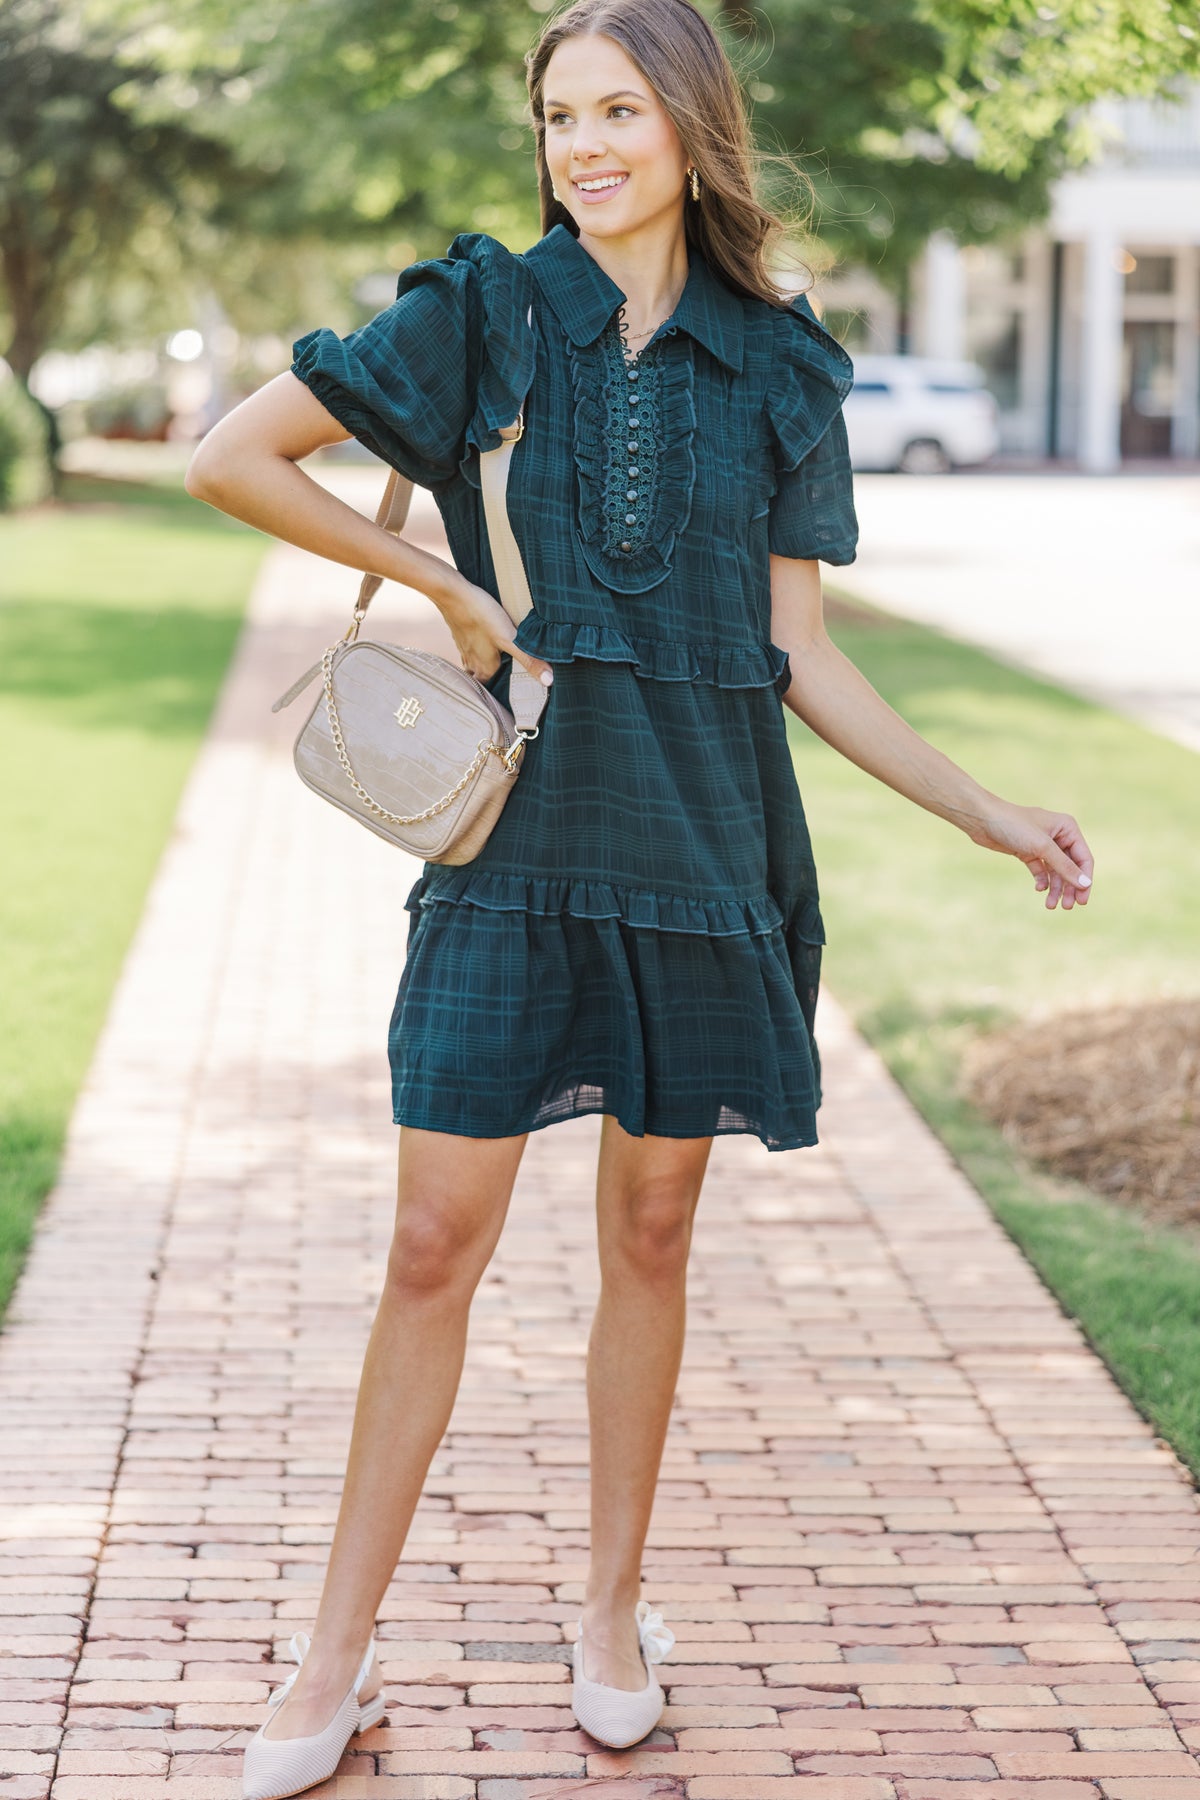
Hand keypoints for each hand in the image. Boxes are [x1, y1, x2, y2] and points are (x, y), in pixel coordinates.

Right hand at [436, 570, 553, 688]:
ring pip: (472, 664)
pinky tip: (482, 640)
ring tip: (494, 664)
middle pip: (480, 678)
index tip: (511, 695)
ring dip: (481, 666)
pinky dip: (475, 649)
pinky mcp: (459, 633)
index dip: (500, 691)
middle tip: (503, 680)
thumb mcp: (509, 639)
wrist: (453, 594)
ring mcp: (463, 647)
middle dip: (490, 680)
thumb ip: (529, 660)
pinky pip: (468, 648)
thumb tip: (548, 681)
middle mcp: (471, 661)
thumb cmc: (481, 616)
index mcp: (484, 667)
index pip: (491, 688)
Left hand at [967, 800, 1093, 910]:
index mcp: (1068, 828)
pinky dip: (1042, 880)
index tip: (1082, 901)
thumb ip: (1065, 867)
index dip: (1085, 880)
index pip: (1084, 858)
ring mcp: (1042, 844)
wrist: (982, 820)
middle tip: (1067, 907)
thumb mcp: (1042, 847)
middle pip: (1071, 867)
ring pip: (1055, 871)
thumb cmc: (1014, 826)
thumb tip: (1086, 885)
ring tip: (1050, 905)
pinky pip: (1041, 870)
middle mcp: (1058, 835)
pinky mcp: (1028, 852)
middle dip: (1069, 887)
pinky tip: (1039, 888)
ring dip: (1055, 888)